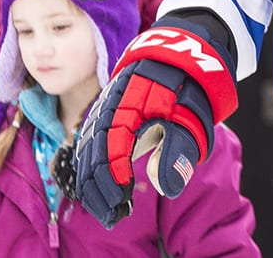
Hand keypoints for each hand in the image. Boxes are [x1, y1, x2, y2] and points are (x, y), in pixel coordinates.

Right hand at [74, 21, 237, 228]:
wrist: (174, 56)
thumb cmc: (183, 90)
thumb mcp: (187, 119)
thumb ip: (177, 152)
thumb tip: (167, 188)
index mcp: (126, 108)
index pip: (110, 151)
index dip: (114, 180)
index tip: (124, 203)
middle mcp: (107, 109)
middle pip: (91, 155)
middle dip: (99, 190)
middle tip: (115, 216)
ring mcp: (102, 111)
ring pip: (85, 151)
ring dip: (92, 183)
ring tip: (107, 208)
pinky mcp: (102, 116)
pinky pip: (86, 144)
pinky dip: (89, 169)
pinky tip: (98, 188)